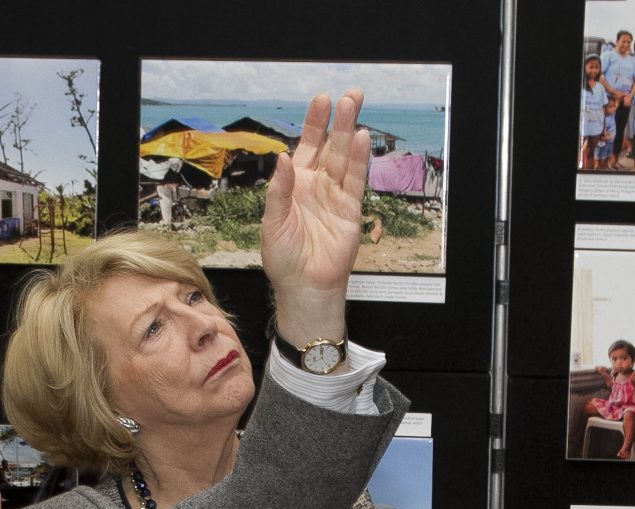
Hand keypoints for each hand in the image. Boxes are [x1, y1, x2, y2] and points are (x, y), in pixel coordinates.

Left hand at [262, 89, 368, 344]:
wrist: (303, 287)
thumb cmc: (283, 259)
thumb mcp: (272, 223)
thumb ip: (279, 191)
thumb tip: (283, 159)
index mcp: (294, 184)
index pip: (307, 146)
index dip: (314, 123)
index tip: (321, 100)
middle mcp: (316, 185)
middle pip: (330, 145)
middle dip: (338, 120)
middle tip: (348, 95)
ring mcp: (335, 196)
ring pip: (344, 157)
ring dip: (349, 132)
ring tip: (355, 106)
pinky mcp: (350, 210)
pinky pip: (355, 181)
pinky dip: (359, 160)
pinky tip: (361, 139)